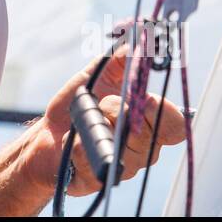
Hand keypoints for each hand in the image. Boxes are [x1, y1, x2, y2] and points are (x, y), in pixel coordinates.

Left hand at [27, 45, 186, 198]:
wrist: (47, 134)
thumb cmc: (79, 104)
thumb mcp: (100, 75)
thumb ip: (121, 59)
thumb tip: (139, 41)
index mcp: (148, 123)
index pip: (175, 125)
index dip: (162, 111)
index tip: (143, 97)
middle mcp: (143, 149)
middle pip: (148, 135)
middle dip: (119, 112)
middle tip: (102, 106)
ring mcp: (123, 168)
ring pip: (118, 144)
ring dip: (95, 125)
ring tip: (83, 123)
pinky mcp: (100, 180)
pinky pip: (90, 155)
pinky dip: (76, 142)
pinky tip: (72, 142)